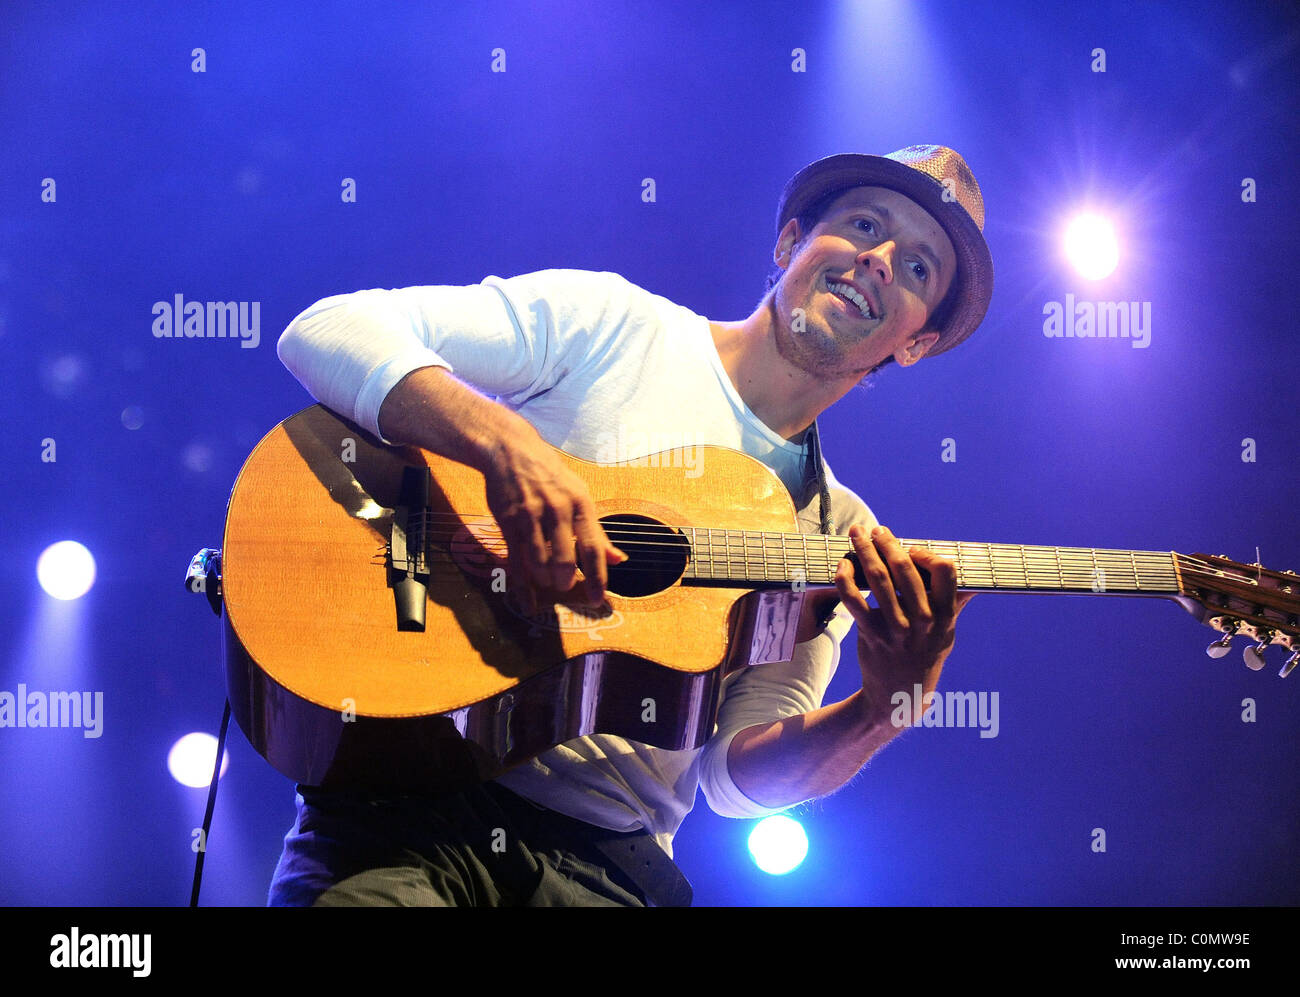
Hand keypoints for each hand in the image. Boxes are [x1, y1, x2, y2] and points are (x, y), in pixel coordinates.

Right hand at [482, 434, 626, 608]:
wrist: (511, 450)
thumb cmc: (551, 476)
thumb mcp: (579, 495)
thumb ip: (597, 532)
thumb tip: (618, 560)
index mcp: (580, 503)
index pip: (594, 547)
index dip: (598, 577)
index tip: (600, 599)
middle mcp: (557, 509)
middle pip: (564, 559)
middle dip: (565, 581)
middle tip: (566, 586)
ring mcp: (531, 515)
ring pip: (540, 562)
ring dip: (546, 580)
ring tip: (549, 581)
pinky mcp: (508, 521)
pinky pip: (516, 561)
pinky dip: (522, 587)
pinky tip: (528, 602)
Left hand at [834, 525, 973, 727]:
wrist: (900, 696)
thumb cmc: (924, 657)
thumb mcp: (946, 635)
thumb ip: (955, 604)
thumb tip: (970, 577)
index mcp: (945, 616)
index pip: (946, 571)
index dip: (926, 554)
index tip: (911, 549)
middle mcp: (924, 621)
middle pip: (905, 568)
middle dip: (887, 542)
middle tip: (875, 530)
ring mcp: (897, 629)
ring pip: (878, 578)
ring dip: (864, 550)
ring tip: (856, 534)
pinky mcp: (872, 635)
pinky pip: (854, 600)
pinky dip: (845, 579)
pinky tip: (842, 566)